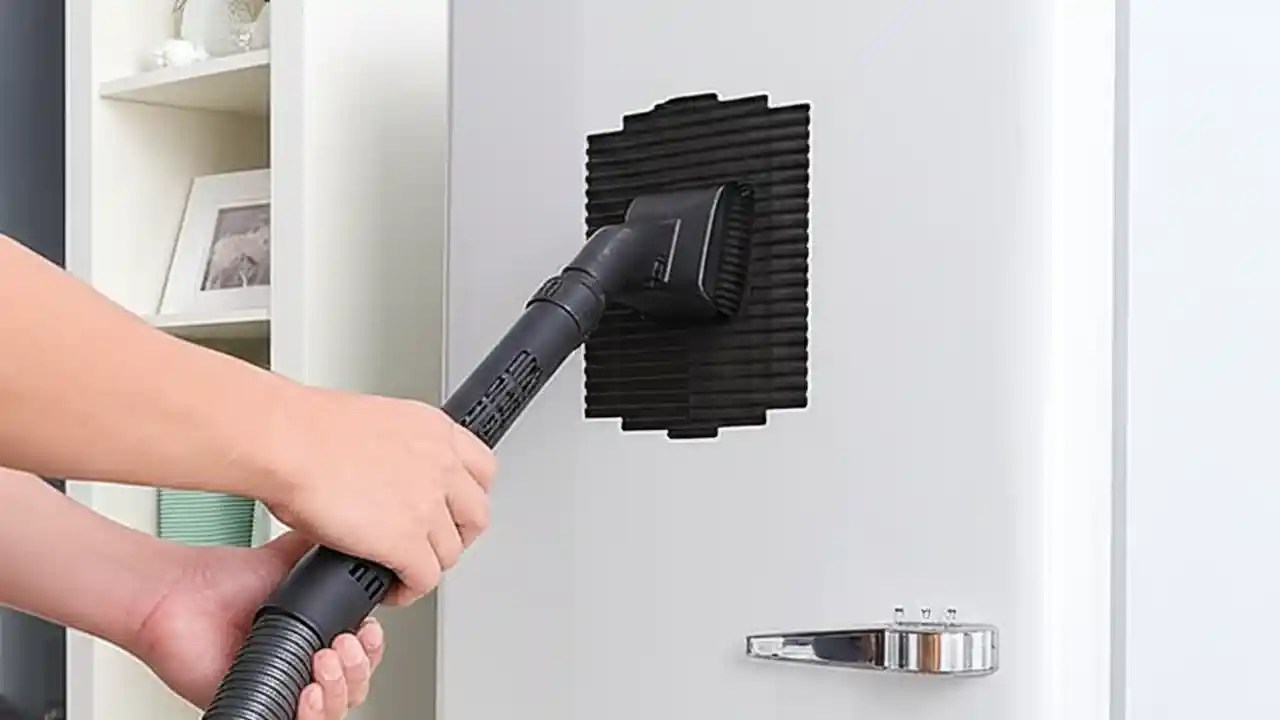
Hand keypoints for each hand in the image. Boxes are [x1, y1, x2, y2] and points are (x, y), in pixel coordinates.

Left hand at [131, 532, 385, 717]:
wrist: (180, 597)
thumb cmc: (221, 582)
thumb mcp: (286, 557)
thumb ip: (322, 548)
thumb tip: (356, 533)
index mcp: (315, 637)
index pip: (362, 657)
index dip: (371, 649)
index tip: (368, 631)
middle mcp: (300, 667)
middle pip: (353, 689)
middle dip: (357, 670)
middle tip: (342, 645)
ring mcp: (280, 691)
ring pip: (333, 712)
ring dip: (338, 692)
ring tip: (323, 663)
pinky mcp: (256, 710)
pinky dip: (311, 717)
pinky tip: (308, 693)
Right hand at [264, 387, 496, 604]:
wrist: (286, 441)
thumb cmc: (307, 429)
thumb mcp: (374, 425)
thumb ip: (398, 452)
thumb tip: (391, 475)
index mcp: (434, 431)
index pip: (482, 470)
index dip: (467, 496)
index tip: (453, 507)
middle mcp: (441, 465)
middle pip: (476, 515)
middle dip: (455, 535)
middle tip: (430, 543)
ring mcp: (428, 505)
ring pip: (451, 551)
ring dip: (428, 564)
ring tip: (403, 569)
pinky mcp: (406, 541)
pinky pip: (425, 579)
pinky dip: (409, 590)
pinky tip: (390, 588)